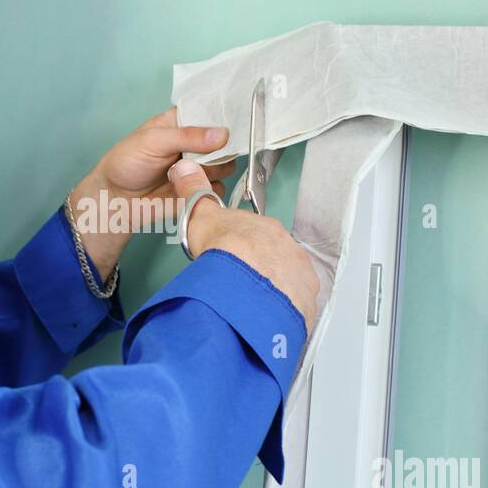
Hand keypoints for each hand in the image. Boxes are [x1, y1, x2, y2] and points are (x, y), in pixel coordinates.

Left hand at [69, 107, 237, 278]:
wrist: (116, 199)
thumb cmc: (127, 162)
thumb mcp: (152, 141)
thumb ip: (187, 136)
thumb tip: (222, 134)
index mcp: (184, 122)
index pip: (213, 114)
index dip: (223, 120)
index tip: (227, 128)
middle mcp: (196, 144)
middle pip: (226, 142)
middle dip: (218, 150)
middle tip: (195, 157)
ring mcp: (200, 168)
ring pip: (226, 166)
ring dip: (210, 171)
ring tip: (183, 174)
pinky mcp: (199, 190)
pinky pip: (218, 190)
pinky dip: (207, 191)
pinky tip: (187, 190)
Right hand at [166, 158, 320, 333]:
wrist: (238, 282)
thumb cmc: (222, 250)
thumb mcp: (200, 214)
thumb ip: (194, 191)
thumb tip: (184, 168)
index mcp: (270, 231)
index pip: (261, 239)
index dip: (245, 249)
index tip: (232, 260)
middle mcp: (290, 252)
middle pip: (277, 262)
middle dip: (260, 272)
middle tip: (237, 284)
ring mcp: (300, 280)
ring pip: (287, 287)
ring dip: (272, 294)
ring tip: (249, 306)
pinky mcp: (303, 306)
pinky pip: (294, 311)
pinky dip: (281, 315)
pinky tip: (263, 319)